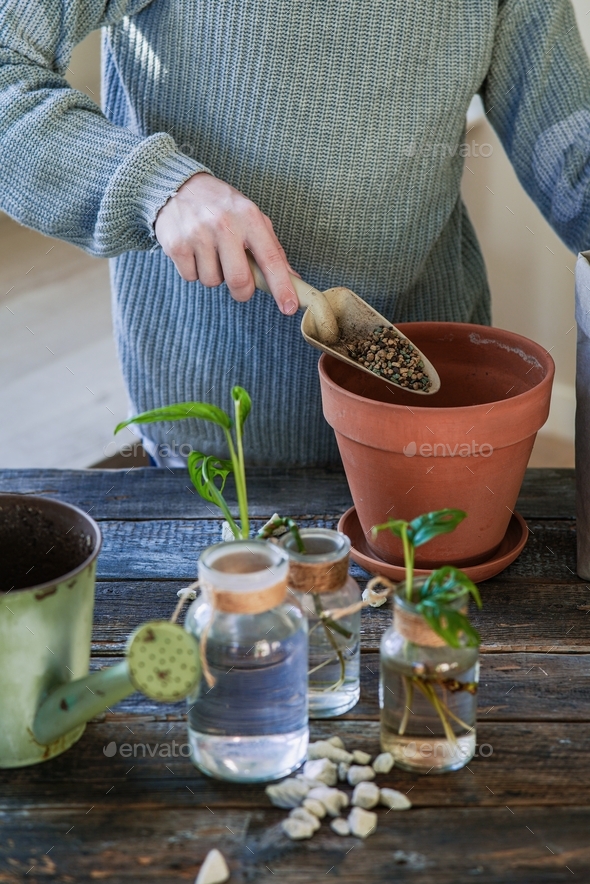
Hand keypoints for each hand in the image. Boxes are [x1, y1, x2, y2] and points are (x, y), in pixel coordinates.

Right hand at [155, 172, 298, 313]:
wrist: (179, 185)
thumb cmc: (222, 206)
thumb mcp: (250, 217)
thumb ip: (271, 247)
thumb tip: (292, 277)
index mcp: (248, 216)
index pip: (270, 259)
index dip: (281, 287)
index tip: (289, 307)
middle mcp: (223, 224)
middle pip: (239, 280)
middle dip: (242, 292)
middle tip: (241, 287)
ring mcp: (198, 234)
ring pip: (213, 281)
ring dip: (215, 276)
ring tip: (211, 253)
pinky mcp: (176, 244)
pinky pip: (191, 277)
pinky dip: (195, 271)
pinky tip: (194, 251)